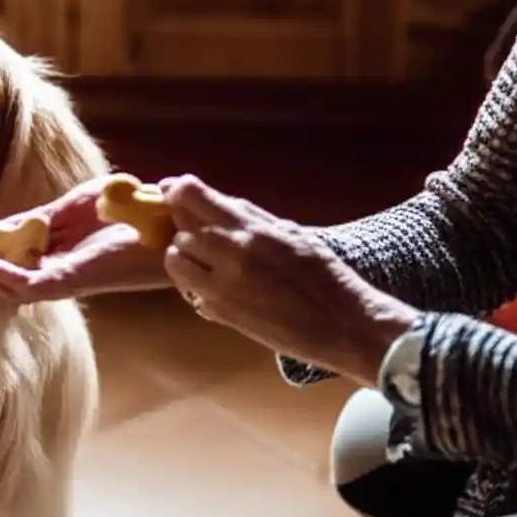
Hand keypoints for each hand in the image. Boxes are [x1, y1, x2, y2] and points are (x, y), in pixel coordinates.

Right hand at [0, 175, 171, 302]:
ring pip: (3, 285)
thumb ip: (48, 215)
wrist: (172, 224)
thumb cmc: (135, 213)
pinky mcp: (69, 280)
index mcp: (53, 255)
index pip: (3, 258)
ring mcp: (60, 279)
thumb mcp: (81, 204)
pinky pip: (22, 281)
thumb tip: (11, 222)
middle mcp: (53, 272)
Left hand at [159, 175, 418, 387]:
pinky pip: (190, 293)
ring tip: (203, 261)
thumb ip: (254, 218)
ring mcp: (223, 288)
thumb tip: (220, 201)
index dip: (177, 190)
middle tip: (196, 232)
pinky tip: (216, 287)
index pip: (193, 197)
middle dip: (184, 229)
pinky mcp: (221, 314)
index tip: (172, 190)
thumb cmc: (326, 276)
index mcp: (253, 230)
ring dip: (183, 258)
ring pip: (175, 263)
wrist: (343, 326)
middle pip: (180, 231)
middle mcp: (232, 255)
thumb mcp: (293, 234)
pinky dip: (195, 288)